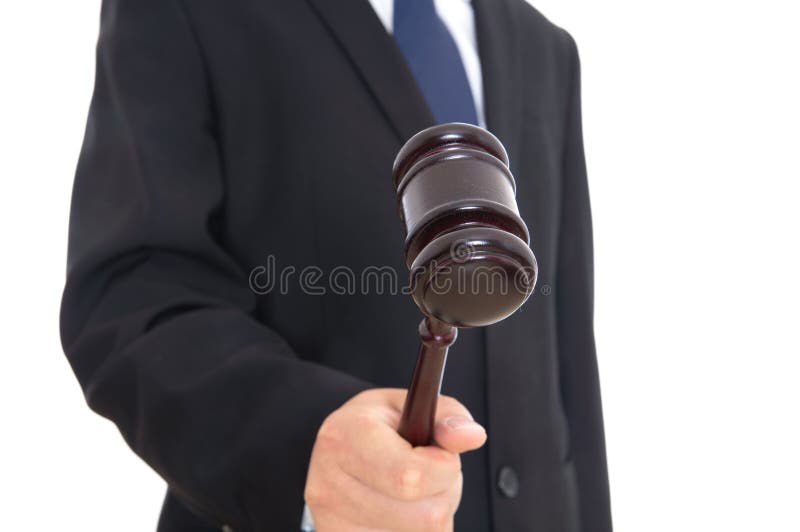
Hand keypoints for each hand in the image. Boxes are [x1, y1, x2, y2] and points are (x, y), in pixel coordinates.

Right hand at [304, 388, 486, 531]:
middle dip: (442, 494)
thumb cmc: (377, 428)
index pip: (411, 475)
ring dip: (430, 517)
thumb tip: (471, 436)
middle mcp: (329, 482)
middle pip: (424, 515)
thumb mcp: (411, 406)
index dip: (443, 470)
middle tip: (428, 474)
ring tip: (411, 492)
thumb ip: (448, 415)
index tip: (442, 456)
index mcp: (346, 436)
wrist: (336, 453)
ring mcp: (331, 520)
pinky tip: (400, 512)